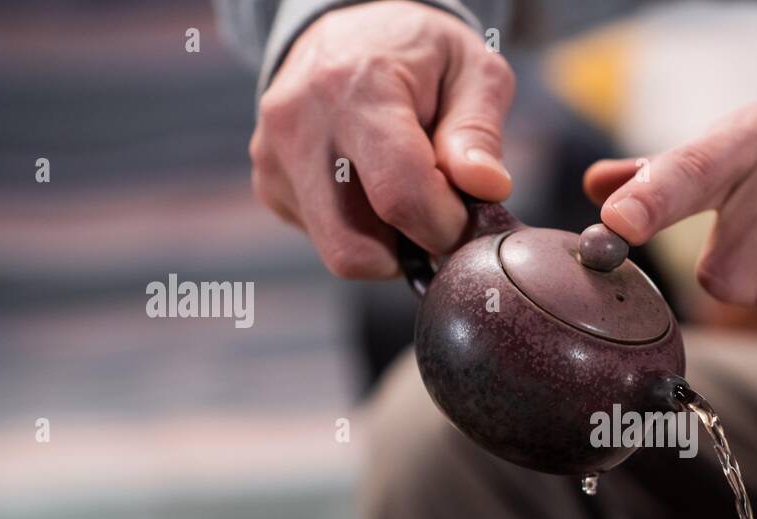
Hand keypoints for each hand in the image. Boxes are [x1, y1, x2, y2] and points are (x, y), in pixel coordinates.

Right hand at [250, 1, 514, 277]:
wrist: (352, 28)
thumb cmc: (421, 54)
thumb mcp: (473, 70)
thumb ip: (480, 132)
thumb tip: (487, 188)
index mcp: (359, 91)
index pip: (401, 198)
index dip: (446, 227)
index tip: (466, 214)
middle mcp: (301, 126)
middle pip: (358, 249)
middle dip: (411, 249)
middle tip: (438, 215)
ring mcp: (276, 159)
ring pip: (340, 253)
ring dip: (387, 244)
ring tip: (407, 193)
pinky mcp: (269, 185)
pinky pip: (324, 240)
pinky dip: (361, 231)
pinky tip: (372, 186)